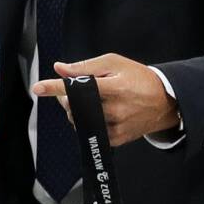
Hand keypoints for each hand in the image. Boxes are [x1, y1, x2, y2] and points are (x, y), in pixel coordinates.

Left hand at [33, 54, 178, 147]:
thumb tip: (60, 68)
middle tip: (73, 90)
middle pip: (74, 107)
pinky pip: (89, 132)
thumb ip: (86, 66)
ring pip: (79, 121)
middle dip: (66, 98)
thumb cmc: (138, 78)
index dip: (55, 87)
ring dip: (76, 112)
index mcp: (114, 87)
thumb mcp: (115, 63)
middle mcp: (114, 109)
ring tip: (91, 101)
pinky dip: (87, 122)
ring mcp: (115, 126)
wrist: (165, 102)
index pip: (79, 87)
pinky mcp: (116, 139)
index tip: (38, 87)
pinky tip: (100, 113)